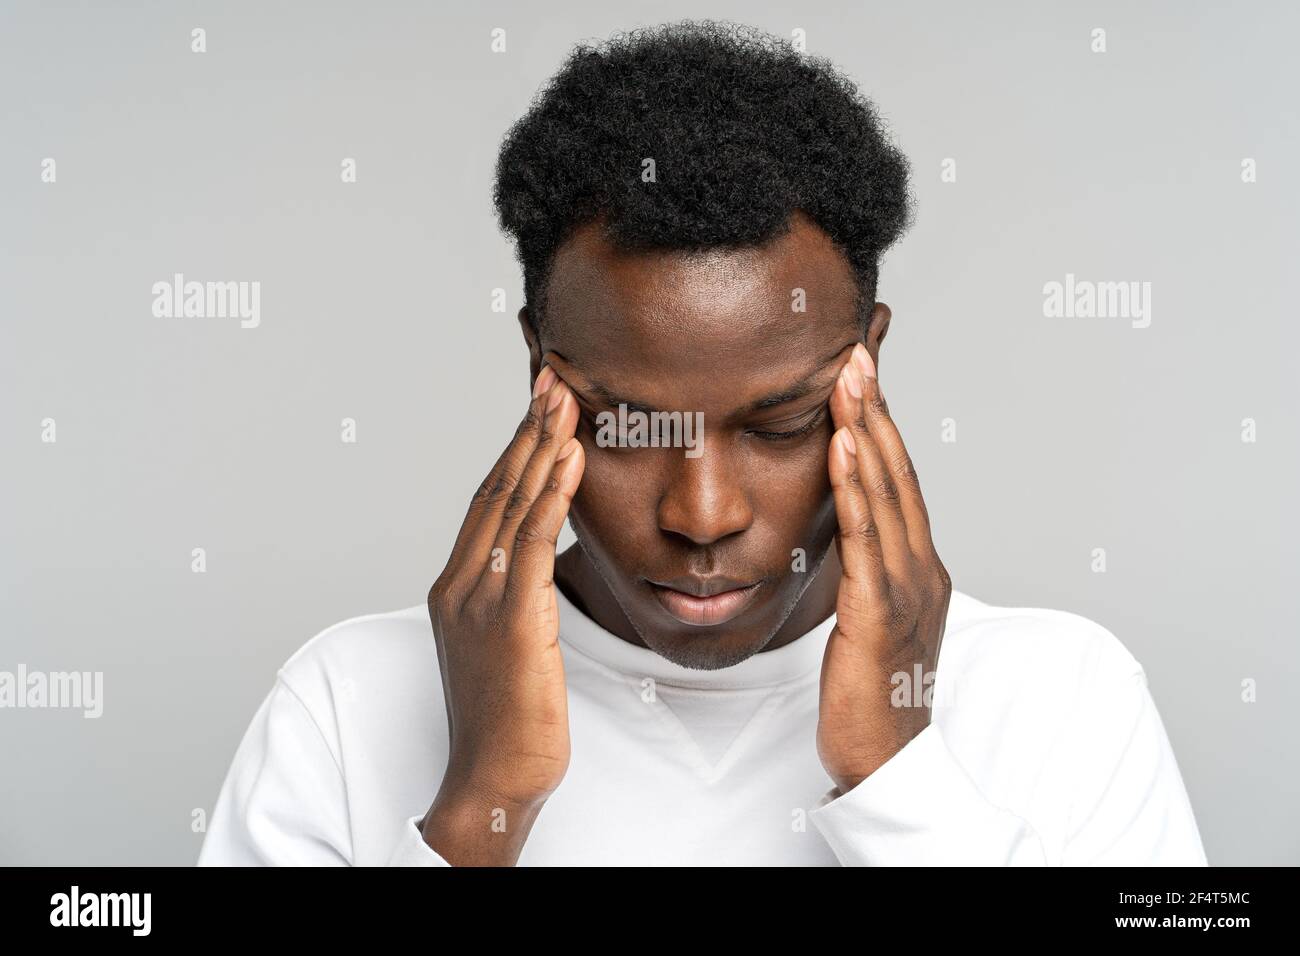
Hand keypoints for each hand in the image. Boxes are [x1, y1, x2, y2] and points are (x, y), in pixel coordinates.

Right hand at [420, 365, 584, 863]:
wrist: (490, 780)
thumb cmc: (507, 720)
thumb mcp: (506, 645)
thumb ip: (515, 596)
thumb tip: (541, 560)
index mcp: (455, 587)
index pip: (487, 501)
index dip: (513, 449)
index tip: (537, 406)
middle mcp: (459, 584)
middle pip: (495, 488)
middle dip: (526, 429)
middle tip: (550, 378)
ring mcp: (479, 600)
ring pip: (510, 503)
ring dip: (539, 443)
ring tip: (562, 396)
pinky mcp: (508, 620)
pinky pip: (531, 541)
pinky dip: (550, 492)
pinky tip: (570, 455)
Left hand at [817, 343, 952, 793]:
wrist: (889, 759)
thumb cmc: (873, 691)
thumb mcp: (873, 616)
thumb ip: (865, 569)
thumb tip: (842, 532)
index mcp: (920, 566)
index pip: (900, 481)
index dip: (882, 425)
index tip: (861, 375)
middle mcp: (922, 567)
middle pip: (899, 473)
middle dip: (878, 410)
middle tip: (858, 351)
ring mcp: (906, 588)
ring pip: (887, 494)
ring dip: (868, 430)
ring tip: (851, 378)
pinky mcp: (880, 612)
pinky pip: (866, 538)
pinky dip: (855, 487)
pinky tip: (843, 446)